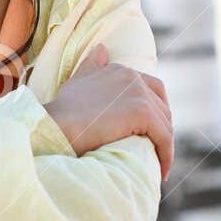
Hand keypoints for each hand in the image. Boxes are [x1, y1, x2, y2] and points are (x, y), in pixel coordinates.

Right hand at [45, 44, 173, 181]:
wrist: (54, 127)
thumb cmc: (60, 112)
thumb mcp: (76, 82)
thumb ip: (91, 67)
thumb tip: (101, 48)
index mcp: (120, 70)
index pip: (151, 89)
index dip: (155, 112)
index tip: (151, 134)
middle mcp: (132, 77)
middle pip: (162, 106)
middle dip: (162, 129)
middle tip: (157, 152)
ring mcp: (138, 94)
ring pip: (165, 124)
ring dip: (165, 146)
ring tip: (158, 165)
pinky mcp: (142, 113)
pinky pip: (164, 137)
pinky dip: (166, 154)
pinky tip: (161, 171)